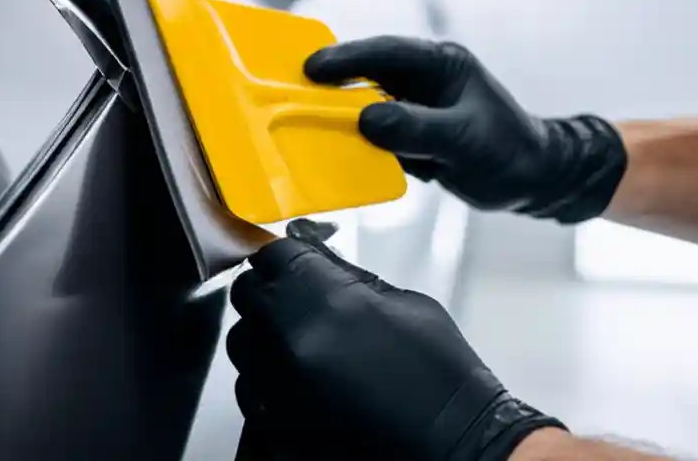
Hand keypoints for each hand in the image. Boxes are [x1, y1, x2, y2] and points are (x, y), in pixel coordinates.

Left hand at [229, 238, 562, 460]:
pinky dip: (269, 379)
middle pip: (249, 295)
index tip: (298, 264)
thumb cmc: (440, 380)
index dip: (288, 258)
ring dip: (266, 336)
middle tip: (302, 301)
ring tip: (307, 345)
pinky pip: (251, 387)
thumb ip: (349, 277)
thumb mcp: (404, 304)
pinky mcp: (271, 423)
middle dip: (273, 292)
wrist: (453, 450)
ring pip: (243, 342)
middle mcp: (283, 337)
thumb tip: (317, 262)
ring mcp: (272, 383)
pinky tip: (305, 381)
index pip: (272, 256)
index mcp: (317, 296)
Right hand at [305, 36, 625, 223]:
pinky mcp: (410, 132)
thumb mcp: (463, 141)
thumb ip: (415, 128)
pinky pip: (373, 131)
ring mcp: (415, 105)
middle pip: (366, 73)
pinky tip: (330, 150)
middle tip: (289, 91)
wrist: (536, 180)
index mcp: (440, 64)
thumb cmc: (509, 152)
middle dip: (330, 82)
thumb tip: (366, 120)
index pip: (384, 52)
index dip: (345, 58)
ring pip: (365, 102)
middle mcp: (423, 79)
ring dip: (338, 113)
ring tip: (300, 121)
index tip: (309, 70)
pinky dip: (353, 140)